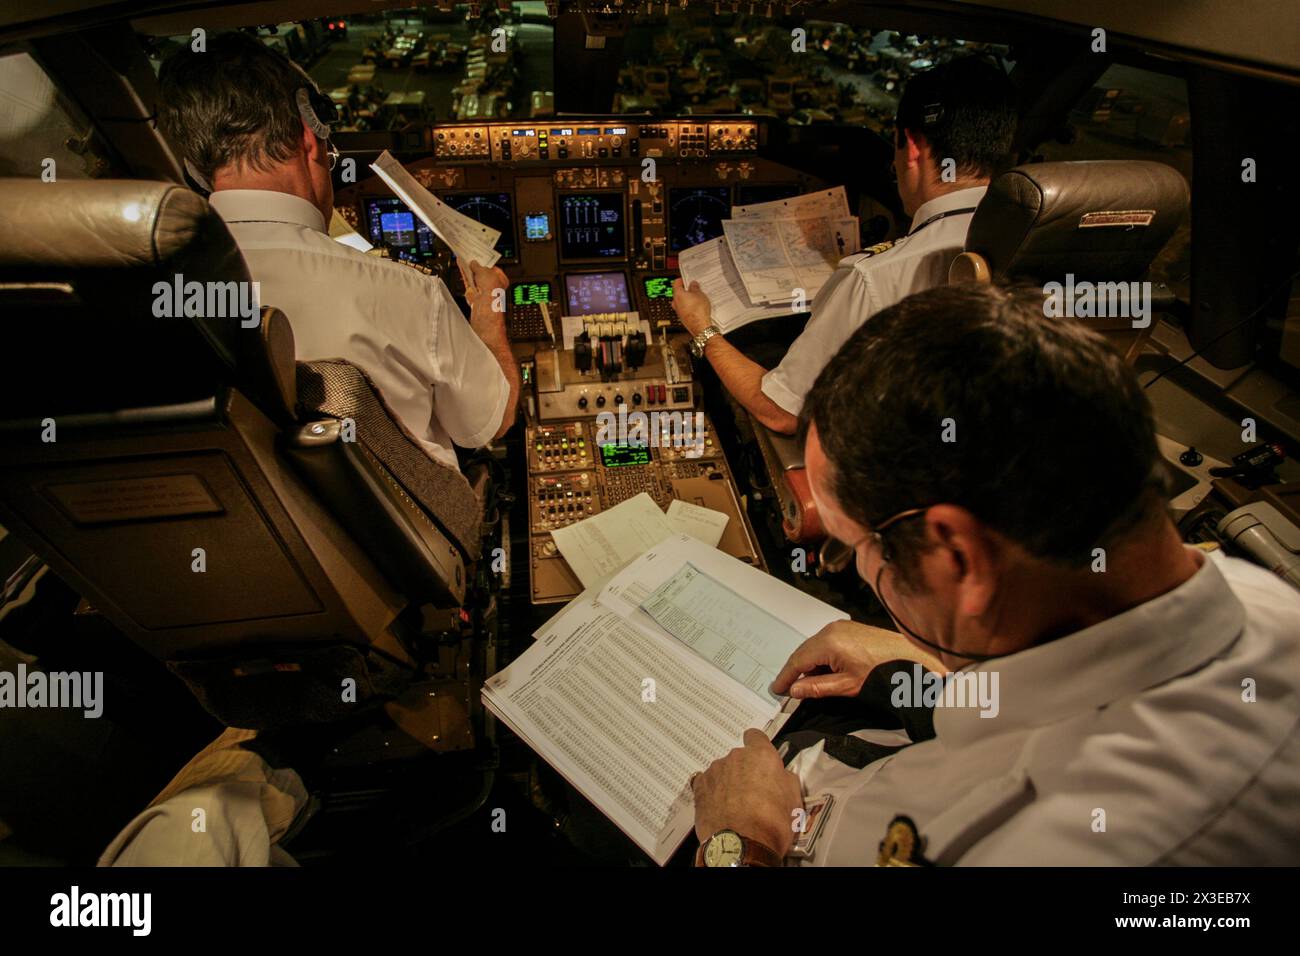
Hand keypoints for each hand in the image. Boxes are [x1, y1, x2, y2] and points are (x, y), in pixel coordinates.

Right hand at [459, 259, 508, 323]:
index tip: (480, 257)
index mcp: (501, 279)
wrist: (484, 302)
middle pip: (482, 273)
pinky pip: (468, 281)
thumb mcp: (483, 270)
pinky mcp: (474, 293)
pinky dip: (464, 274)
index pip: (493, 268)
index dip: (486, 262)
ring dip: (469, 269)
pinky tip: (461, 266)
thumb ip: (477, 265)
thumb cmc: (490, 288)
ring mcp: (483, 290)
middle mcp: (493, 286)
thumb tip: (473, 263)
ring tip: (463, 260)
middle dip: (476, 266)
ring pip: (474, 277)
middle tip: (470, 258)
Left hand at [672, 278, 712, 335]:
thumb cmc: (698, 311)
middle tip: (693, 288)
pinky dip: (689, 307)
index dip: (681, 280)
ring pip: (681, 302)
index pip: (676, 283)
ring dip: (688, 299)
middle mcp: (676, 303)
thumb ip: (695, 287)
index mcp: (678, 295)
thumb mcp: (700, 294)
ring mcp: (679, 311)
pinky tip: (697, 307)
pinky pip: (685, 309)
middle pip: (678, 293)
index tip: (686, 279)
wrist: (700, 326)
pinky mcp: (683, 318)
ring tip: (697, 298)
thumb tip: (693, 284)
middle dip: (685, 290)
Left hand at [692, 728, 802, 857]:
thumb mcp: (794, 799)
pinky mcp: (700, 786)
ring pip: (723, 771)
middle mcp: (736, 757)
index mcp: (762, 755)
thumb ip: (785, 779)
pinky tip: (720, 807)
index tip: (759, 757)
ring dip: (728, 782)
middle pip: (739, 758)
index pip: (756, 736)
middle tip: (753, 792)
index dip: (758, 746)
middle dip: (745, 771)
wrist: (743, 844)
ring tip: (736, 806)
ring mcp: (716, 770)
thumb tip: (781, 776)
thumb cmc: (771, 823)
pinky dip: (713, 792)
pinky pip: (707, 783)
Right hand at [770, 620, 946, 699]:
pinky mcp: (847, 628)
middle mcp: (831, 630)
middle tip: (788, 689)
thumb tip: (795, 690)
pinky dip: (820, 657)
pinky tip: (824, 672)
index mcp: (828, 642)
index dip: (786, 677)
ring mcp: (839, 627)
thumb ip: (817, 688)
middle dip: (795, 671)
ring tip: (808, 685)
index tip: (777, 689)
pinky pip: (825, 642)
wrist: (909, 658)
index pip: (798, 660)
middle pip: (803, 652)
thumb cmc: (883, 671)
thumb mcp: (846, 685)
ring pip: (813, 647)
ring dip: (809, 665)